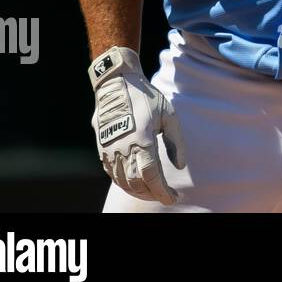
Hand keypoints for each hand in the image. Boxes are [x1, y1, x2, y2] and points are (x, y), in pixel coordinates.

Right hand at [89, 46, 185, 204]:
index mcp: (142, 142)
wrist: (117, 84)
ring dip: (138, 190)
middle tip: (164, 194)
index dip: (162, 192)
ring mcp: (109, 151)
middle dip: (152, 193)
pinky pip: (112, 173)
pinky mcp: (101, 148)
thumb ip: (175, 142)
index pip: (152, 177)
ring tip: (152, 191)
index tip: (173, 198)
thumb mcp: (169, 115)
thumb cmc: (146, 98)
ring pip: (123, 181)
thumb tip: (180, 165)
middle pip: (137, 183)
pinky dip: (124, 182)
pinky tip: (134, 181)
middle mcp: (123, 150)